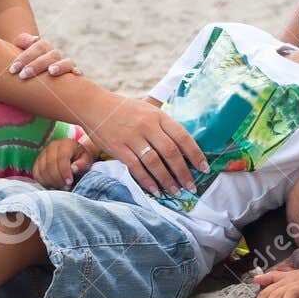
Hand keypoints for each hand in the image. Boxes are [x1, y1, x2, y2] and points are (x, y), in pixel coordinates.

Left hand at [9, 32, 80, 77]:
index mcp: (44, 47)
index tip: (13, 69)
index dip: (25, 57)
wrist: (31, 71)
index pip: (38, 47)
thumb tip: (35, 39)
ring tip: (51, 72)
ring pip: (67, 62)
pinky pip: (78, 72)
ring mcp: (66, 65)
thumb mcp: (18, 48)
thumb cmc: (22, 62)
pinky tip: (76, 75)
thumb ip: (23, 40)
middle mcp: (56, 56)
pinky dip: (78, 72)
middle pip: (52, 55)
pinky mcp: (72, 76)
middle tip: (23, 75)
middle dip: (38, 64)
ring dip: (60, 66)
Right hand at [33, 136, 94, 189]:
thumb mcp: (86, 160)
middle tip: (65, 187)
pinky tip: (52, 185)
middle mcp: (52, 146)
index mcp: (66, 144)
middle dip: (57, 179)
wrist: (74, 155)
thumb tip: (73, 169)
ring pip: (42, 170)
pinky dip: (43, 181)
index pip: (62, 158)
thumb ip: (82, 164)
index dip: (64, 172)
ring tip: (60, 187)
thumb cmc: (81, 158)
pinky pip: (36, 173)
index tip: (69, 182)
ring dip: (51, 182)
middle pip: (50, 165)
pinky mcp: (37, 161)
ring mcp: (43, 153)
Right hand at [79, 96, 208, 196]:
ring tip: (175, 191)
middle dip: (183, 172)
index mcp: (159, 116)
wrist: (94, 106)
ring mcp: (132, 137)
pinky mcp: (118, 148)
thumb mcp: (148, 111)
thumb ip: (163, 127)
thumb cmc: (125, 110)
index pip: (183, 137)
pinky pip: (136, 168)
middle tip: (191, 186)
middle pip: (171, 152)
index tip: (204, 169)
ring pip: (155, 163)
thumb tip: (183, 149)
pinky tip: (155, 190)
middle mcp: (147, 126)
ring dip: (167, 180)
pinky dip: (147, 181)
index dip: (196, 154)